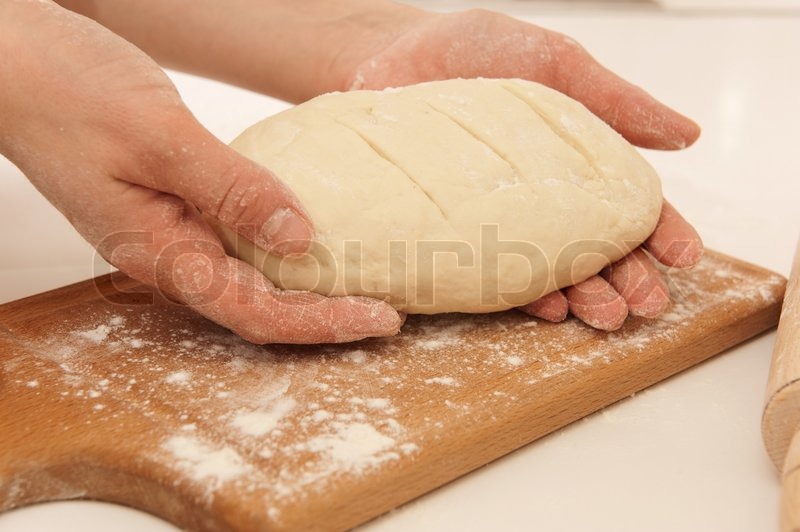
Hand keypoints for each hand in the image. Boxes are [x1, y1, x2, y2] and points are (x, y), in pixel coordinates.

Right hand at [0, 0, 401, 342]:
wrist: (15, 65)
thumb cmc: (68, 92)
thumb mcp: (158, 136)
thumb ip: (231, 189)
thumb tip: (300, 238)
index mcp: (161, 254)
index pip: (257, 314)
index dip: (322, 324)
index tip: (380, 318)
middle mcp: (170, 257)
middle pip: (260, 309)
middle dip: (326, 316)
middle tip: (389, 308)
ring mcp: (174, 235)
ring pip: (252, 281)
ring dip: (310, 288)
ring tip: (367, 283)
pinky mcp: (179, 210)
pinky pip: (239, 245)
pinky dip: (285, 249)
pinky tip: (316, 239)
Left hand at [341, 8, 703, 329]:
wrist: (390, 55)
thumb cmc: (474, 52)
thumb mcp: (554, 63)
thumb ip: (614, 100)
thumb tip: (686, 135)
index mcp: (578, 163)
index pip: (631, 205)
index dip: (661, 232)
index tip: (684, 256)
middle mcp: (544, 200)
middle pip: (598, 248)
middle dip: (629, 279)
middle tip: (646, 304)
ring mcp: (501, 222)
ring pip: (553, 269)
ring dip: (584, 297)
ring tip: (605, 316)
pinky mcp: (458, 236)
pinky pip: (493, 273)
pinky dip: (522, 293)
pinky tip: (545, 307)